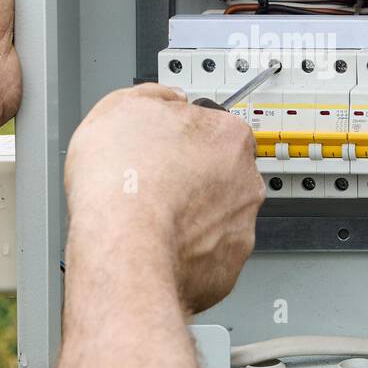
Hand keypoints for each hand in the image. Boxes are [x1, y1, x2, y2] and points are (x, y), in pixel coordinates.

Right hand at [64, 84, 264, 312]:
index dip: (182, 137)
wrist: (121, 246)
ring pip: (216, 218)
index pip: (213, 128)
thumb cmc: (122, 180)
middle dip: (192, 179)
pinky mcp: (226, 270)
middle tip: (156, 185)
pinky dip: (187, 254)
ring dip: (191, 218)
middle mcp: (246, 182)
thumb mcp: (123, 106)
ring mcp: (240, 228)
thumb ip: (156, 96)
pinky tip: (159, 246)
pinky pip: (207, 257)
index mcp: (229, 136)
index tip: (164, 147)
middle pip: (221, 174)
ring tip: (151, 220)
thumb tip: (166, 99)